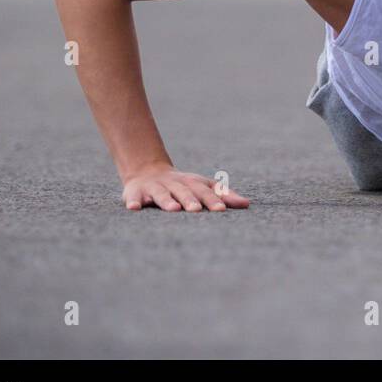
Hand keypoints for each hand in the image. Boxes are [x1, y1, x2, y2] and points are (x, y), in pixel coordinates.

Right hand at [121, 164, 250, 211]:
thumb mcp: (202, 187)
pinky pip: (133, 198)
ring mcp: (154, 188)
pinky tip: (135, 208)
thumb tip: (247, 204)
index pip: (204, 191)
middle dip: (190, 200)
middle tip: (196, 210)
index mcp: (192, 183)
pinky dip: (134, 202)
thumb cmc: (183, 186)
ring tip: (173, 209)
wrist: (148, 172)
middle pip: (184, 192)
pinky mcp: (135, 193)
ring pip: (161, 194)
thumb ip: (223, 195)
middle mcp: (174, 184)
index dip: (213, 200)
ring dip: (167, 201)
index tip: (221, 210)